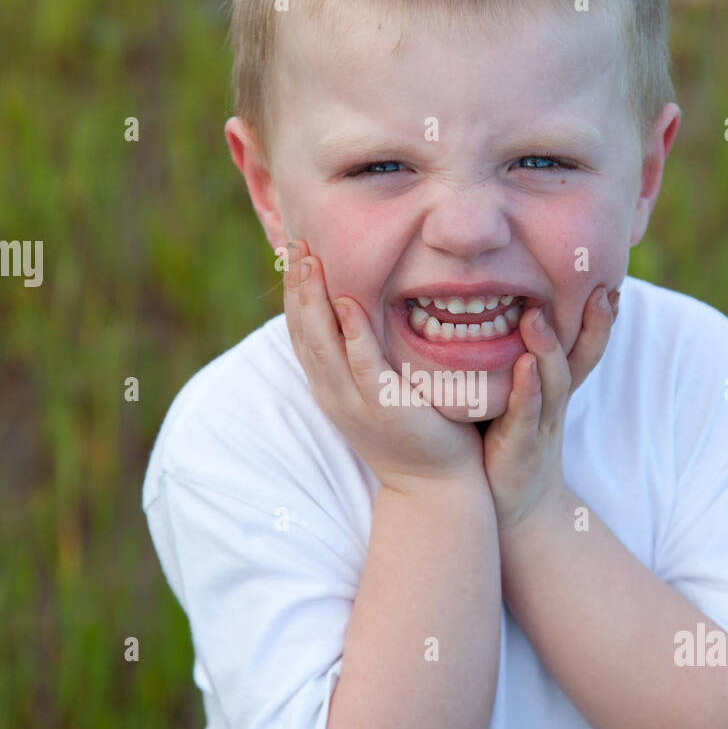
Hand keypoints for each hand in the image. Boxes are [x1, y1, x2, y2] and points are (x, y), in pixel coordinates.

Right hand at [282, 241, 483, 494]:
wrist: (433, 485)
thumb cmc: (414, 433)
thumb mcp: (378, 392)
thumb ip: (366, 358)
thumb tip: (359, 317)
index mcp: (330, 387)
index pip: (301, 333)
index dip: (294, 293)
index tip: (295, 253)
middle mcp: (333, 393)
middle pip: (304, 332)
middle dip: (298, 286)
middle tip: (297, 242)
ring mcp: (355, 402)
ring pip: (324, 344)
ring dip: (316, 300)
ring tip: (312, 260)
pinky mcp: (384, 407)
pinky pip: (363, 364)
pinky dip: (353, 333)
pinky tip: (349, 303)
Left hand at [482, 284, 619, 529]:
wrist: (515, 510)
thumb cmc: (509, 445)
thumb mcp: (521, 399)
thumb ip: (518, 361)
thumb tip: (503, 314)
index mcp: (557, 388)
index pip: (585, 347)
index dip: (600, 320)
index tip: (610, 283)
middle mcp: (555, 403)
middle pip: (581, 358)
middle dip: (593, 325)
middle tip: (598, 286)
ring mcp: (540, 425)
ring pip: (554, 382)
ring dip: (547, 347)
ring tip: (537, 315)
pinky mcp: (519, 447)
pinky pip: (525, 415)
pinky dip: (528, 390)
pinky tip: (524, 369)